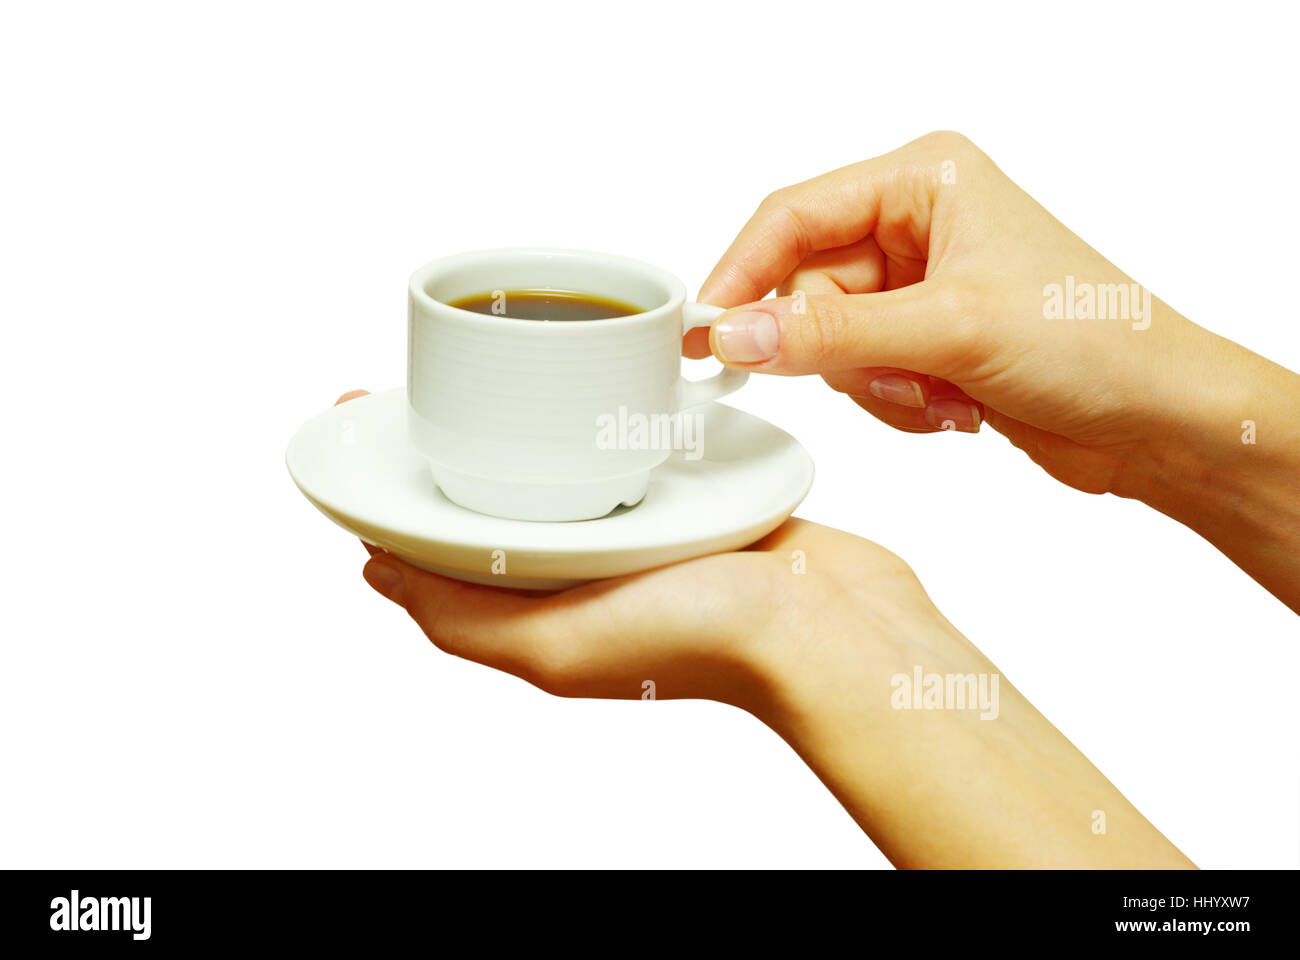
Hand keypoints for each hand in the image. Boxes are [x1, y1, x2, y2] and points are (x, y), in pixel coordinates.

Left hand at [337, 391, 1190, 866]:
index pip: (441, 544)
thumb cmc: (711, 644)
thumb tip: (372, 571)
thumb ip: (462, 615)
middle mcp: (582, 576)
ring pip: (561, 470)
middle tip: (425, 372)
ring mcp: (638, 539)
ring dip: (524, 423)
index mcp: (541, 609)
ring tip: (494, 363)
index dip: (394, 485)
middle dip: (452, 438)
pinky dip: (599, 423)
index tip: (365, 419)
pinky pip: (627, 458)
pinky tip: (590, 383)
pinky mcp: (690, 507)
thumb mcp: (560, 641)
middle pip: (495, 499)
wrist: (839, 633)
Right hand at [689, 132, 1299, 611]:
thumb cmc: (1092, 341)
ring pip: (827, 344)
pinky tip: (956, 407)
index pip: (793, 216)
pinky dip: (897, 406)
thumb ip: (830, 333)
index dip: (741, 275)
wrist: (1159, 418)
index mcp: (924, 182)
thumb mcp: (949, 329)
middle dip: (841, 351)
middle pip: (805, 290)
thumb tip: (734, 334)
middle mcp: (915, 226)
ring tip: (944, 393)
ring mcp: (917, 288)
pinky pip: (860, 379)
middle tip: (895, 376)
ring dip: (878, 386)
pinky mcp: (923, 343)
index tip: (704, 332)